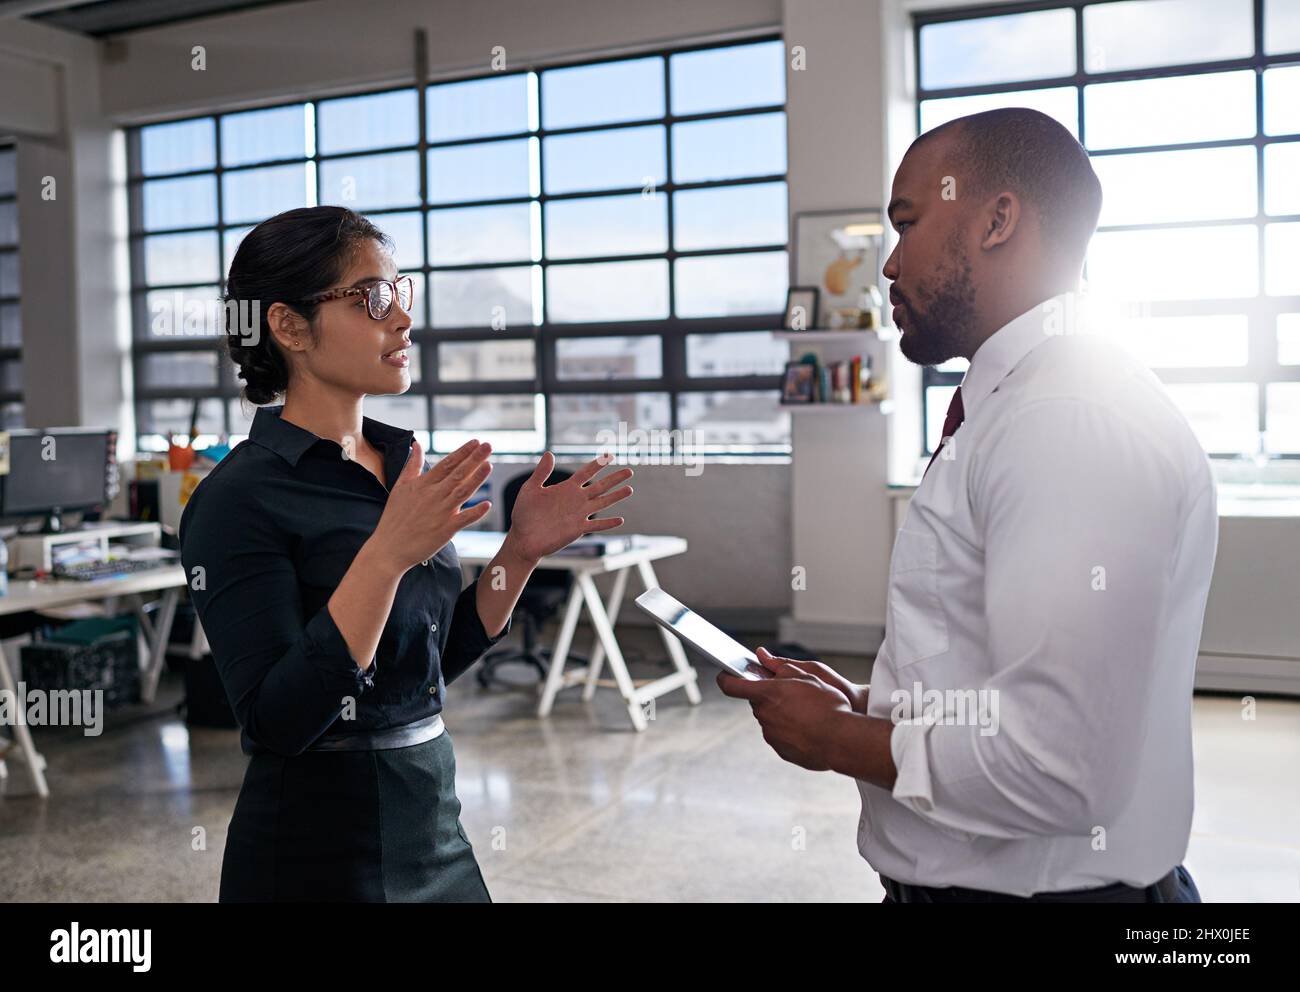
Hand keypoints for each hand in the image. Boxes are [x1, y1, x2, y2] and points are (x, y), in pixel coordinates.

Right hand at [368, 437, 492, 572]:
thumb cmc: (394, 517)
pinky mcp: (445, 530)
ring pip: (463, 492)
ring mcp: (440, 512)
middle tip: (489, 445)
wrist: (389, 548)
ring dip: (477, 478)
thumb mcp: (400, 487)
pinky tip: (488, 504)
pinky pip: (463, 519)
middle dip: (474, 459)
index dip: (462, 452)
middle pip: (458, 474)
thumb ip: (411, 465)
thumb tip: (416, 444)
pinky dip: (475, 512)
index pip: (447, 464)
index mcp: (423, 484)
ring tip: (489, 465)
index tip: (476, 442)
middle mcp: (433, 495)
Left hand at [502, 452, 633, 563]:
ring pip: (602, 503)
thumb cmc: (524, 514)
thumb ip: (541, 473)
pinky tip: (620, 519)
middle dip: (614, 478)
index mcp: (565, 488)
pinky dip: (608, 523)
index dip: (597, 464)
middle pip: (600, 486)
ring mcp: (579, 514)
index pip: (585, 473)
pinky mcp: (578, 529)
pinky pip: (596, 525)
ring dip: (616, 496)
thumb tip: (549, 453)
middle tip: (629, 471)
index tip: (609, 456)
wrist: (523, 538)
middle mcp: (576, 500)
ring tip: (630, 489)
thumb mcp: (530, 489)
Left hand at [716, 651, 854, 770]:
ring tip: (807, 713)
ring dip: (782, 714)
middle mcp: (765, 715)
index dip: (725, 678)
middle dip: (770, 696)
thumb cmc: (828, 705)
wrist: (843, 740)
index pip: (732, 686)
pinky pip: (780, 736)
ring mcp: (772, 735)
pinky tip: (809, 729)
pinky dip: (790, 731)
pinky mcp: (782, 750)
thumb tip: (762, 655)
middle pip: (758, 702)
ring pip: (770, 719)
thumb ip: (780, 666)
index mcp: (767, 694)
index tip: (725, 674)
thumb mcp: (808, 676)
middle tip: (792, 694)